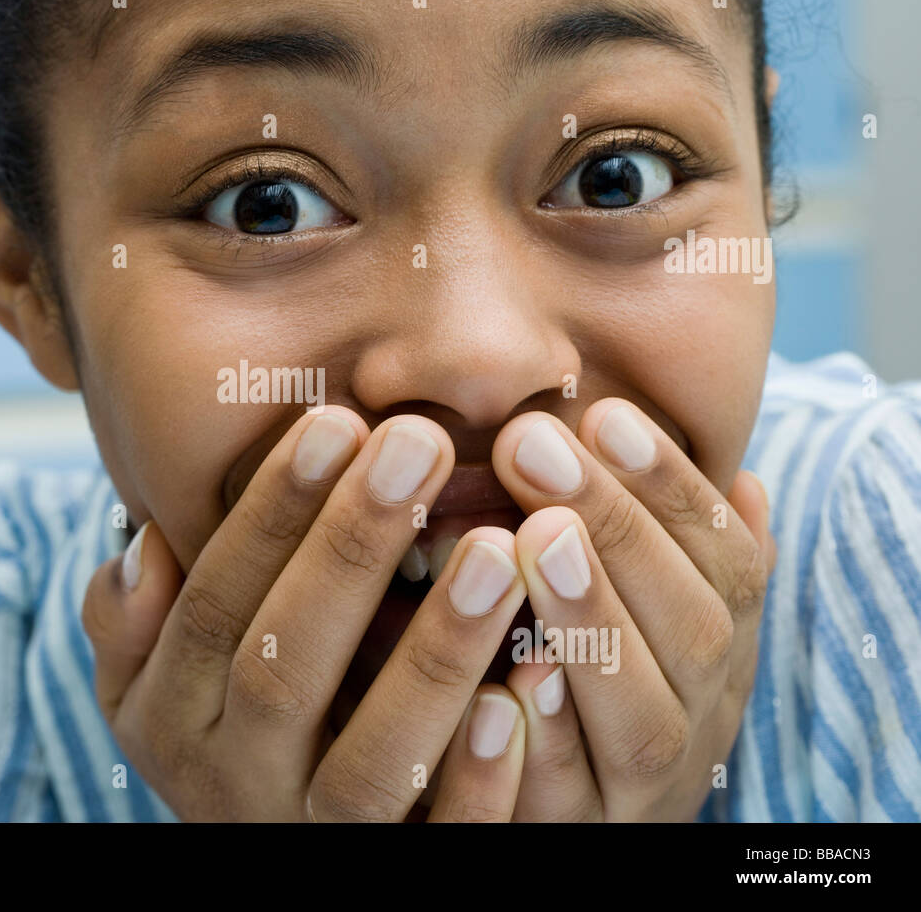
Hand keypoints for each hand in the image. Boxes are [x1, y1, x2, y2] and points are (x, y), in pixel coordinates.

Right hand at [82, 409, 531, 820]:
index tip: (334, 422)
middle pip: (284, 666)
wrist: (263, 850)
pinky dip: (483, 778)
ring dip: (433, 655)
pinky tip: (527, 689)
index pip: (213, 603)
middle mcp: (233, 781)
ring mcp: (315, 836)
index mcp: (172, 716)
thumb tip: (146, 545)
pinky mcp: (398, 872)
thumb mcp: (147, 681)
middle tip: (417, 446)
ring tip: (498, 549)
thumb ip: (130, 619)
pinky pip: (442, 840)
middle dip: (349, 551)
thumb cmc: (219, 721)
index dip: (270, 515)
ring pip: (371, 759)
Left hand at [487, 399, 776, 820]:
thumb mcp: (651, 619)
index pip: (724, 565)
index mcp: (717, 657)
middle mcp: (695, 723)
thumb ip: (679, 553)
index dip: (670, 488)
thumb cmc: (598, 693)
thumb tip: (746, 481)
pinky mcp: (572, 837)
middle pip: (689, 633)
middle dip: (619, 532)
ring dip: (592, 622)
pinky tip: (505, 678)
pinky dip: (546, 744)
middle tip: (538, 450)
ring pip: (643, 723)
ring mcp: (637, 791)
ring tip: (532, 538)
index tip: (604, 415)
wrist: (559, 819)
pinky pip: (568, 803)